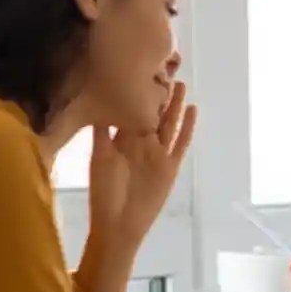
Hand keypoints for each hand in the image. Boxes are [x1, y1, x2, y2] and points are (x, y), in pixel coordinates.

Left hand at [88, 81, 197, 249]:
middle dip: (160, 91)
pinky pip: (181, 142)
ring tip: (180, 82)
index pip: (132, 108)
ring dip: (174, 104)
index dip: (138, 90)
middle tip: (166, 67)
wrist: (119, 224)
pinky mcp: (170, 165)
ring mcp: (158, 153)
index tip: (140, 68)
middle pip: (154, 111)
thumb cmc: (104, 193)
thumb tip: (98, 104)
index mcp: (122, 138)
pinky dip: (187, 127)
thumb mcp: (99, 158)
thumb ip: (102, 133)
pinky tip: (192, 109)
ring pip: (169, 122)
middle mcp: (141, 142)